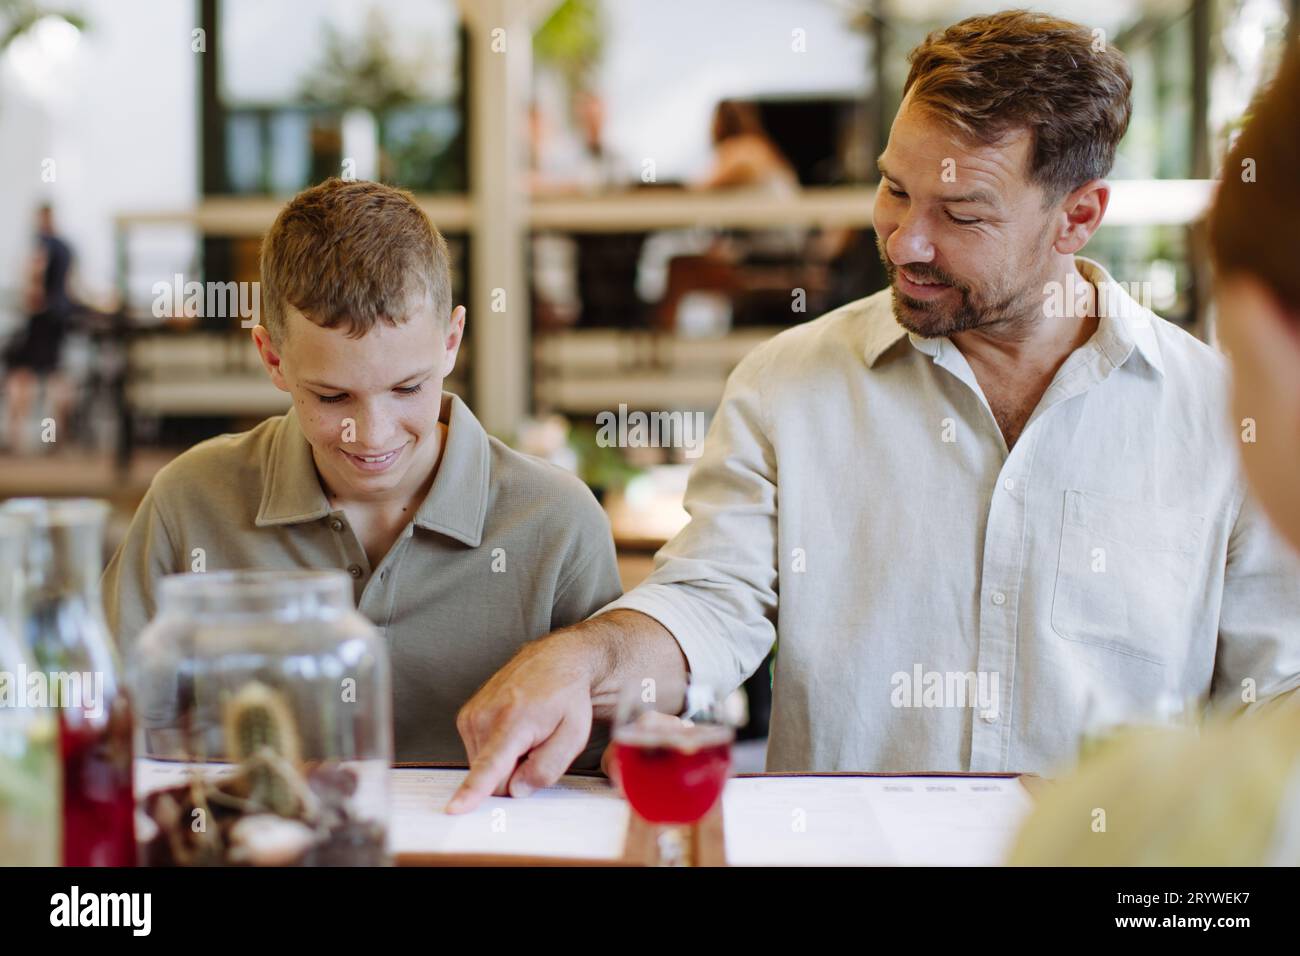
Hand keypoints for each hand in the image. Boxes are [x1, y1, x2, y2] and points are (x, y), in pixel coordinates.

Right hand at [446, 634, 597, 813]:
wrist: (554, 660)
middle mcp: (485, 717)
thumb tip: (516, 790)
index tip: (454, 808)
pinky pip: (479, 754)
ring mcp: (472, 716)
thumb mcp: (573, 735)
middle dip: (516, 773)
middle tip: (537, 746)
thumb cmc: (566, 696)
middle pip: (493, 778)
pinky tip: (513, 730)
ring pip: (484, 768)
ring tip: (526, 734)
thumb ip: (547, 767)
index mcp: (513, 721)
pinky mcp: (466, 718)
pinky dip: (498, 750)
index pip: (490, 765)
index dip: (473, 790)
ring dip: (507, 761)